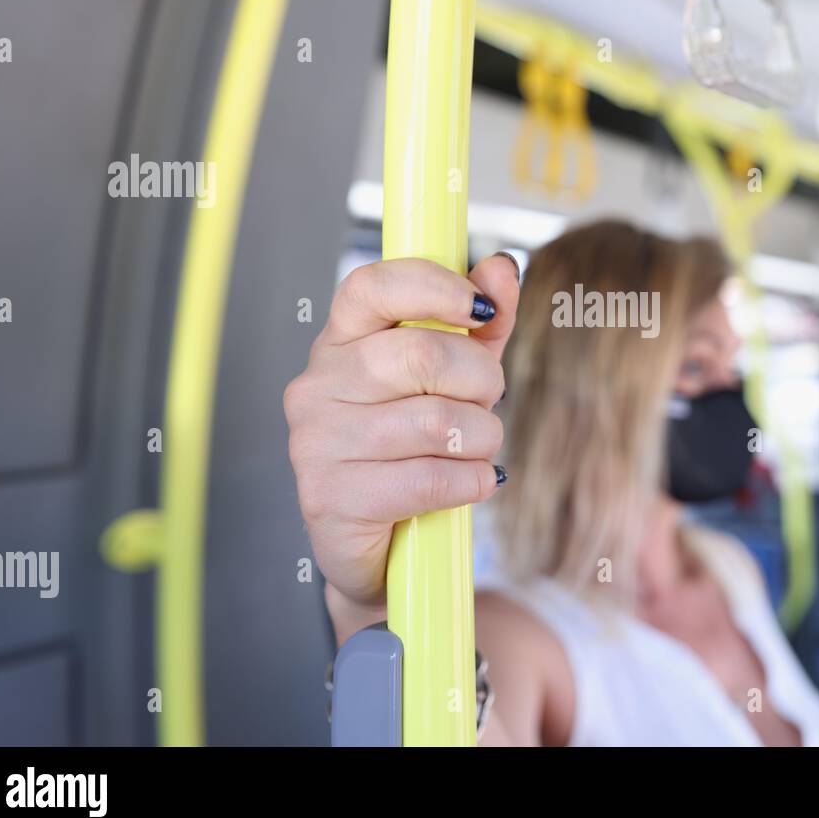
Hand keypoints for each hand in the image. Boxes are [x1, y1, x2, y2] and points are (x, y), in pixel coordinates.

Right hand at [284, 254, 519, 638]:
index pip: (373, 286)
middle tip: (488, 402)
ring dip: (482, 439)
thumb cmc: (416, 451)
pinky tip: (471, 484)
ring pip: (436, 422)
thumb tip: (502, 266)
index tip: (481, 309)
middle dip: (481, 380)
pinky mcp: (329, 499)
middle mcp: (317, 385)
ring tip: (479, 451)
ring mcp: (316, 442)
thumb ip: (481, 324)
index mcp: (341, 341)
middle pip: (422, 354)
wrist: (383, 550)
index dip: (436, 288)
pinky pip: (428, 480)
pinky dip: (470, 483)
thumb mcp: (456, 380)